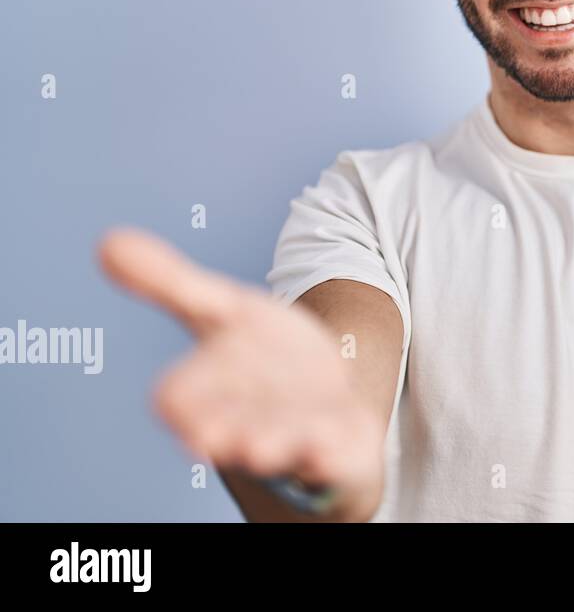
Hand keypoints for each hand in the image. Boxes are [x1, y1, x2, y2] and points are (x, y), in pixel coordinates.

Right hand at [98, 228, 386, 521]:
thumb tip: (107, 241)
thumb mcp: (224, 312)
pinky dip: (329, 456)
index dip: (176, 399)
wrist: (329, 398)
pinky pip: (332, 462)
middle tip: (212, 438)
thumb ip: (172, 284)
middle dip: (219, 435)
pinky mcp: (336, 454)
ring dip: (271, 447)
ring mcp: (291, 443)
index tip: (167, 398)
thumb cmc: (264, 361)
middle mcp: (243, 426)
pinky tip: (328, 445)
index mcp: (206, 395)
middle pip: (221, 434)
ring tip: (264, 447)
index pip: (179, 400)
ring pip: (277, 451)